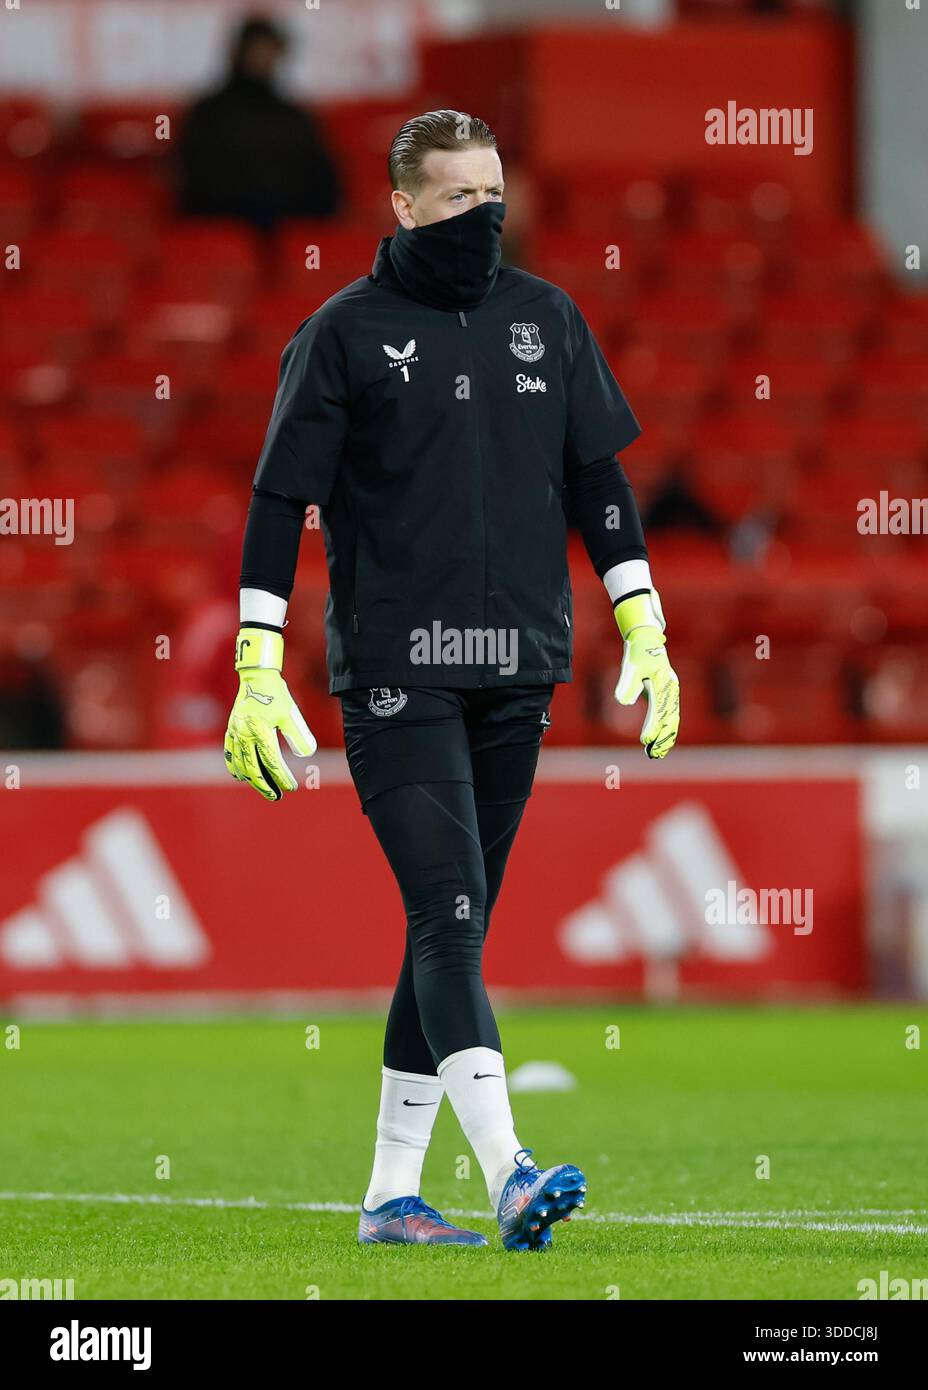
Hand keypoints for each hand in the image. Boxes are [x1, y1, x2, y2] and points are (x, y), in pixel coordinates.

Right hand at [224, 628, 316, 799]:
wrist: (256, 677)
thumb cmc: (276, 694)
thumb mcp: (291, 714)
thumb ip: (299, 735)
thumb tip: (306, 755)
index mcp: (260, 731)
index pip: (272, 762)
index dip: (282, 777)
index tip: (291, 786)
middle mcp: (244, 735)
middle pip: (253, 769)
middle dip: (265, 785)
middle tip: (277, 796)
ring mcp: (235, 733)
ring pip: (240, 764)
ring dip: (251, 779)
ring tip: (263, 788)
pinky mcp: (231, 730)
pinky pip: (229, 754)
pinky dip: (234, 767)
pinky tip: (240, 776)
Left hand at [613, 590, 679, 759]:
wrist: (647, 640)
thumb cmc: (638, 652)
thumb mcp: (630, 666)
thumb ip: (627, 684)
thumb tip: (623, 702)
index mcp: (663, 683)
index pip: (658, 710)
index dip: (652, 726)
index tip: (645, 740)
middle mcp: (671, 690)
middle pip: (670, 719)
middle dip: (662, 737)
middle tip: (653, 754)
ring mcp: (671, 693)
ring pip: (672, 720)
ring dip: (665, 738)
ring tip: (656, 754)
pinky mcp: (667, 696)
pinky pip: (670, 717)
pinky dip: (666, 730)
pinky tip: (659, 743)